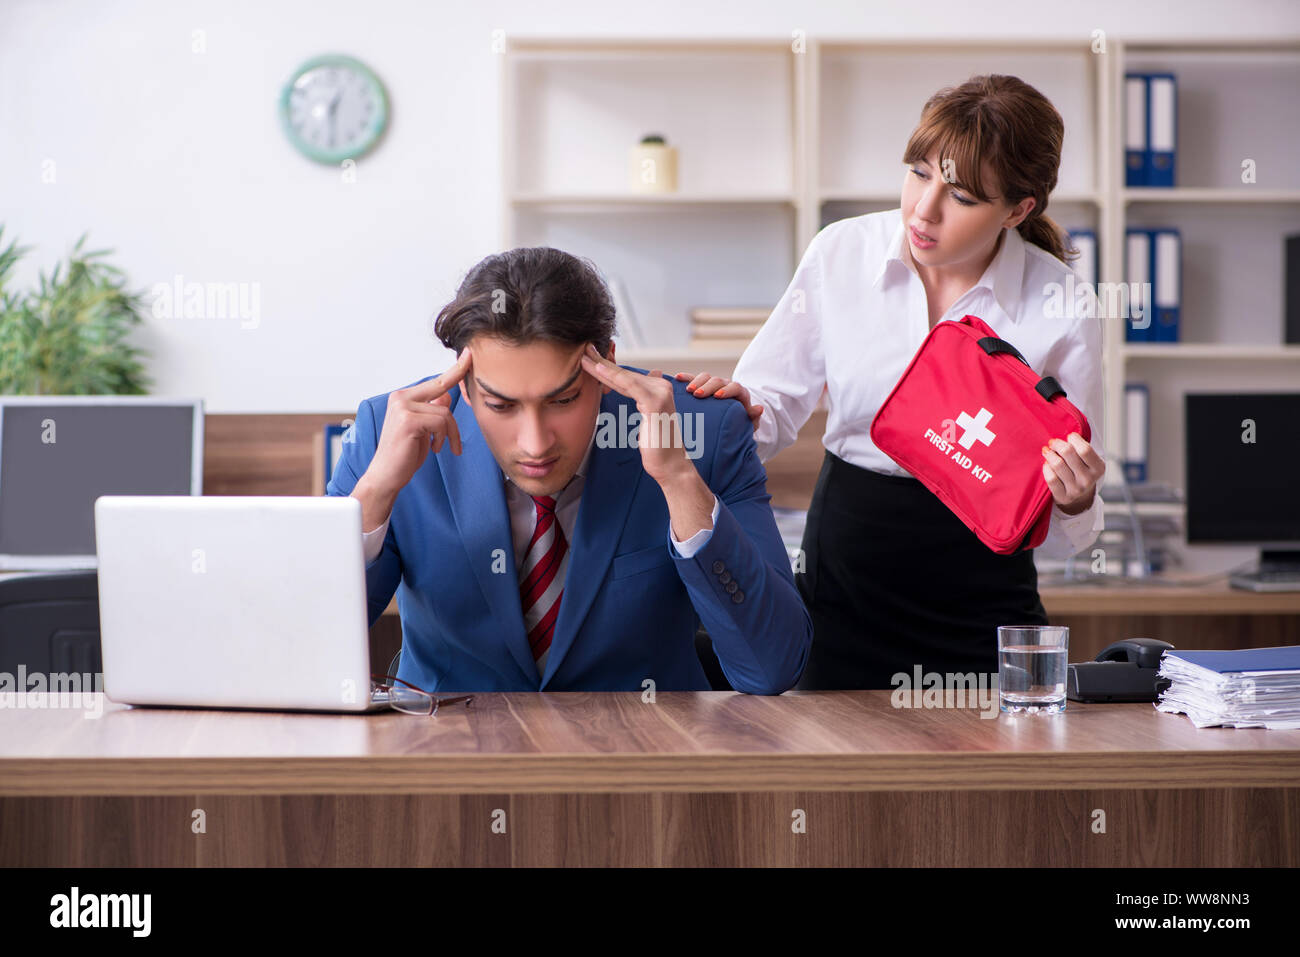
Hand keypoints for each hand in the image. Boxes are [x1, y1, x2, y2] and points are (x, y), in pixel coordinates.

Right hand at [364, 347, 472, 496]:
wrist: (386, 476)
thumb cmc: (404, 454)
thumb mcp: (422, 430)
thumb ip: (431, 410)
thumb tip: (445, 395)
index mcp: (403, 397)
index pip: (435, 381)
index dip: (454, 369)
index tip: (469, 355)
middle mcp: (400, 397)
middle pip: (442, 387)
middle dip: (460, 379)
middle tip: (472, 362)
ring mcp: (403, 407)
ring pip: (444, 412)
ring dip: (450, 433)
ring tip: (442, 447)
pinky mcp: (408, 420)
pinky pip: (441, 423)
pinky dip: (443, 438)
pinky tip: (434, 448)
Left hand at [581, 344, 693, 485]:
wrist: (670, 465)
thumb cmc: (658, 446)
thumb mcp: (647, 418)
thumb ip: (642, 399)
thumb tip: (640, 383)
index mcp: (658, 388)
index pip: (627, 376)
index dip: (608, 367)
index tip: (590, 357)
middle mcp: (661, 386)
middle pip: (624, 374)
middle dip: (602, 362)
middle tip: (584, 349)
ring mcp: (659, 393)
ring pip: (623, 377)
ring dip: (602, 366)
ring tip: (585, 356)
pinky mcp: (655, 402)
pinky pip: (630, 386)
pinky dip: (614, 376)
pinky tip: (599, 368)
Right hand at [671, 371, 763, 432]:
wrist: (732, 419)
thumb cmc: (740, 423)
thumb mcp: (749, 424)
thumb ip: (753, 417)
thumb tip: (759, 408)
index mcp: (739, 393)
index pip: (735, 387)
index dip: (727, 390)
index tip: (718, 397)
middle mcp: (726, 385)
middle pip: (717, 380)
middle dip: (708, 386)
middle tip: (698, 394)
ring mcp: (713, 384)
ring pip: (705, 377)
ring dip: (696, 382)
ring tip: (688, 390)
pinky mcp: (702, 385)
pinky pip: (693, 378)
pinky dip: (686, 377)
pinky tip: (677, 379)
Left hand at [1042, 432, 1105, 514]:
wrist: (1080, 498)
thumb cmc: (1082, 471)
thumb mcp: (1089, 460)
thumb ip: (1082, 445)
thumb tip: (1070, 426)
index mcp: (1099, 468)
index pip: (1085, 449)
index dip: (1074, 439)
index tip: (1069, 436)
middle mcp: (1088, 480)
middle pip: (1068, 454)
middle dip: (1058, 444)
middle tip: (1053, 442)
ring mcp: (1076, 489)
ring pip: (1057, 465)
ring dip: (1050, 454)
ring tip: (1047, 451)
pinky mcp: (1063, 497)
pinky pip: (1051, 478)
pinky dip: (1046, 468)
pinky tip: (1046, 464)